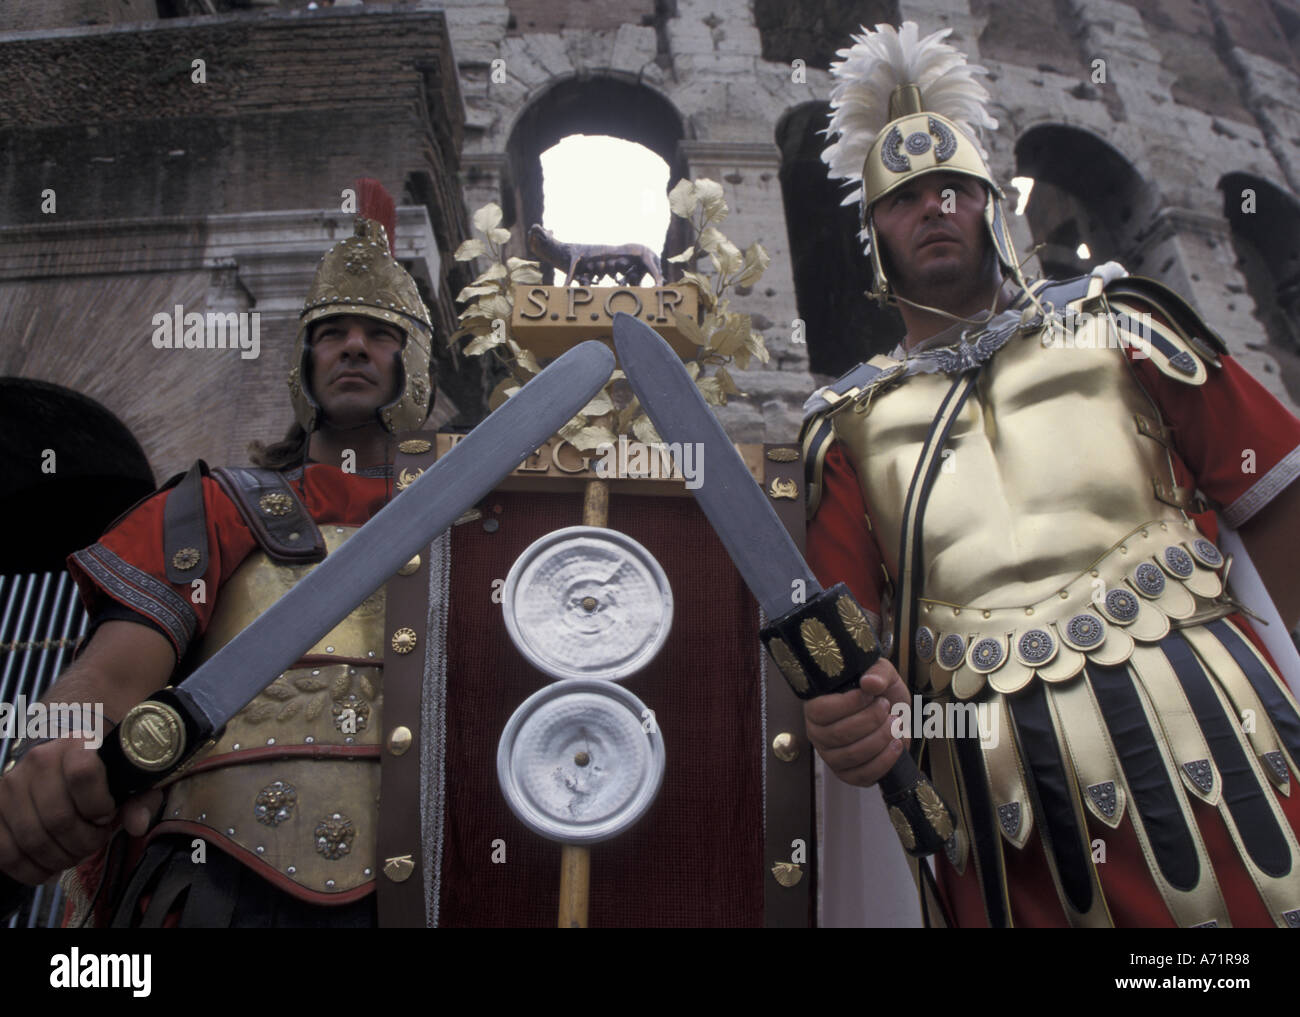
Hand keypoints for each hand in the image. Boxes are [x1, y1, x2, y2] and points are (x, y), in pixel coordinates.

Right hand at [0, 739, 160, 885]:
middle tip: (94, 843)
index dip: (98, 805)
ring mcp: (12, 784)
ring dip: (59, 858)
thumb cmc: (106, 772)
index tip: (107, 816)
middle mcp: (39, 760)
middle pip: (58, 817)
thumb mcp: (133, 779)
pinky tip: (50, 870)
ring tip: (76, 855)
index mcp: (79, 744)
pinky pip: (6, 852)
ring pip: (33, 839)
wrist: (71, 761)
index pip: (84, 773)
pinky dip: (30, 870)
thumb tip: (137, 825)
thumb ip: (140, 799)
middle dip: (83, 842)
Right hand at [803, 657, 910, 787]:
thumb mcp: (880, 673)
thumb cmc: (879, 692)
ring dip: (880, 739)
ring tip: (896, 724)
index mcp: (816, 707)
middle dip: (870, 720)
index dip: (848, 704)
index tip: (870, 695)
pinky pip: (862, 775)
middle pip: (839, 734)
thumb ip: (877, 672)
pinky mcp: (847, 774)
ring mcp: (831, 756)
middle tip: (886, 708)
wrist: (893, 713)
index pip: (821, 711)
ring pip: (852, 755)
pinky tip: (897, 743)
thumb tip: (869, 682)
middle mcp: (818, 734)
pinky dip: (885, 760)